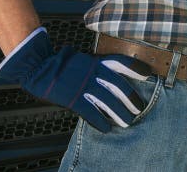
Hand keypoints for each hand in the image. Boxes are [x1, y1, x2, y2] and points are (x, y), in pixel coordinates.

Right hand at [0, 27, 150, 132]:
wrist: (39, 67)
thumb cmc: (61, 63)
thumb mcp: (83, 58)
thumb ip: (97, 64)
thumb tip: (114, 70)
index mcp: (96, 61)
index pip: (121, 63)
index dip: (136, 68)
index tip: (147, 74)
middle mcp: (93, 73)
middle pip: (119, 87)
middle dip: (131, 98)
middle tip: (139, 108)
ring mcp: (84, 87)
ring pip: (108, 102)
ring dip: (120, 113)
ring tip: (129, 121)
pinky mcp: (74, 99)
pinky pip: (91, 113)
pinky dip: (100, 122)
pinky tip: (107, 128)